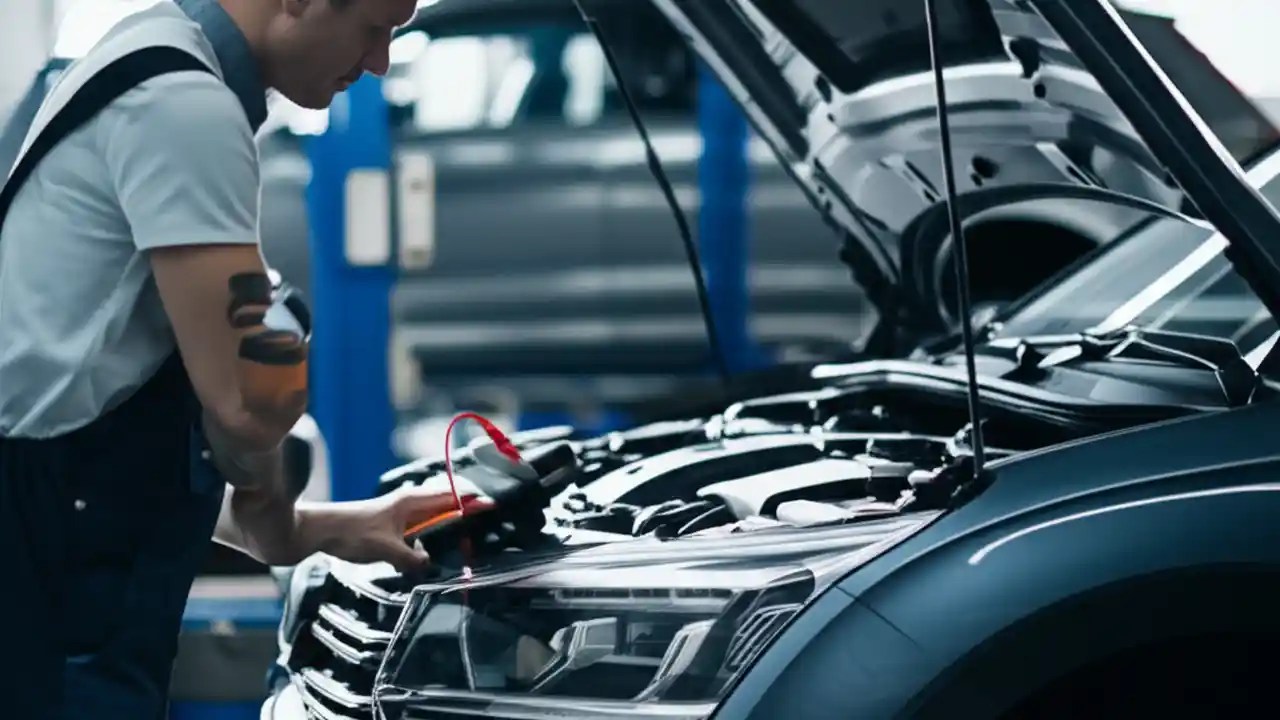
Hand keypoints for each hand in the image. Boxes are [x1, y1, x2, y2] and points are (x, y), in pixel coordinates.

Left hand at [296, 487, 492, 571]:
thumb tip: (428, 564)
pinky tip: (433, 547)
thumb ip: (411, 558)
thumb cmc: (351, 533)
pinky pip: (420, 526)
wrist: (319, 531)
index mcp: (411, 502)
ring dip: (449, 520)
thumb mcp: (385, 549)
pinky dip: (433, 532)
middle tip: (486, 517)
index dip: (473, 499)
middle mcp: (408, 504)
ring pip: (433, 514)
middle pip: (445, 501)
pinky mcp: (391, 526)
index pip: (451, 495)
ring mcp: (399, 514)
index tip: (493, 504)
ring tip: (466, 531)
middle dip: (466, 507)